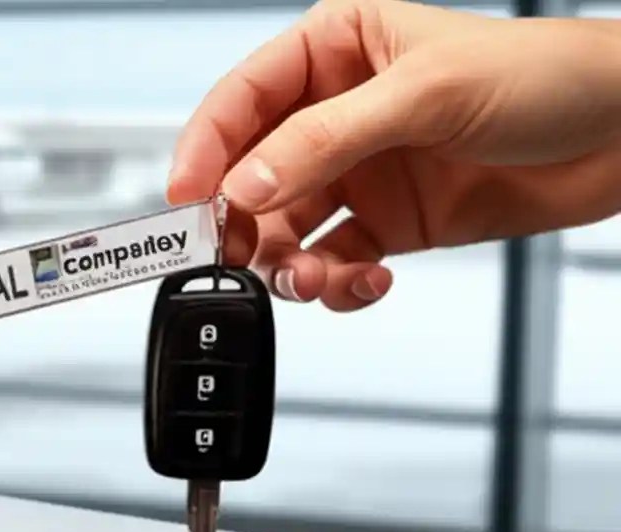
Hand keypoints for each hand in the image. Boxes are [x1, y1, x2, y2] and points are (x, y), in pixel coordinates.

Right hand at [167, 0, 620, 309]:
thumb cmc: (543, 77)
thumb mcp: (423, 97)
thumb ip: (324, 142)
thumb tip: (244, 186)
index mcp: (333, 50)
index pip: (243, 99)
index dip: (206, 147)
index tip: (184, 198)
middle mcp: (334, 113)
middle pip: (252, 173)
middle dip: (239, 220)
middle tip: (232, 256)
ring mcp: (360, 171)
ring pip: (287, 228)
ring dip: (287, 263)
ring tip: (311, 280)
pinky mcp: (389, 224)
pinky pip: (335, 262)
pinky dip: (336, 284)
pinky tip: (363, 282)